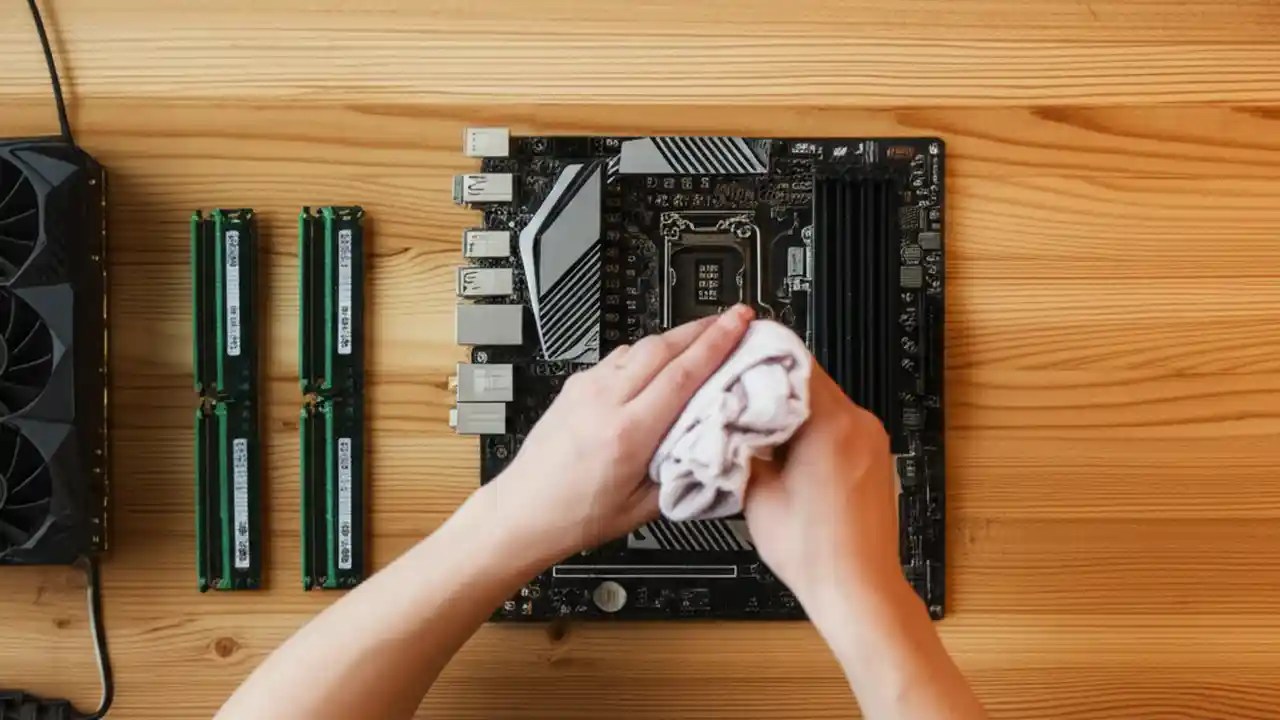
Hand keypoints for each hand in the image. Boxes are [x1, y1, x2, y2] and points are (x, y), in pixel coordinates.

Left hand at [488, 305, 755, 557]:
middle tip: (732, 319)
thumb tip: (717, 447)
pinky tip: (660, 359)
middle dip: (702, 328)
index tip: (739, 323)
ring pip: (639, 347)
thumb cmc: (575, 516)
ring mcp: (585, 389)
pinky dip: (647, 352)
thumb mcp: (644, 507)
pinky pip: (618, 358)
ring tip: (703, 337)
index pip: (682, 374)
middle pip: (663, 347)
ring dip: (676, 337)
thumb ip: (684, 473)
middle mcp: (604, 401)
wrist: (522, 512)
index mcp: (627, 433)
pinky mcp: (574, 387)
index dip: (717, 343)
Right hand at [744, 363, 903, 615]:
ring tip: (760, 429)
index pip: (793, 363)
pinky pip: (840, 425)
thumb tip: (733, 424)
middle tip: (739, 396)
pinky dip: (813, 428)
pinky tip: (788, 452)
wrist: (857, 587)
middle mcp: (859, 424)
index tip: (737, 358)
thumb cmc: (815, 552)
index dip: (760, 358)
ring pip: (825, 402)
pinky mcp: (875, 457)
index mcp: (831, 424)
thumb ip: (744, 448)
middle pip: (809, 380)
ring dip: (793, 408)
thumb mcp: (758, 494)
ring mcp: (872, 440)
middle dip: (772, 386)